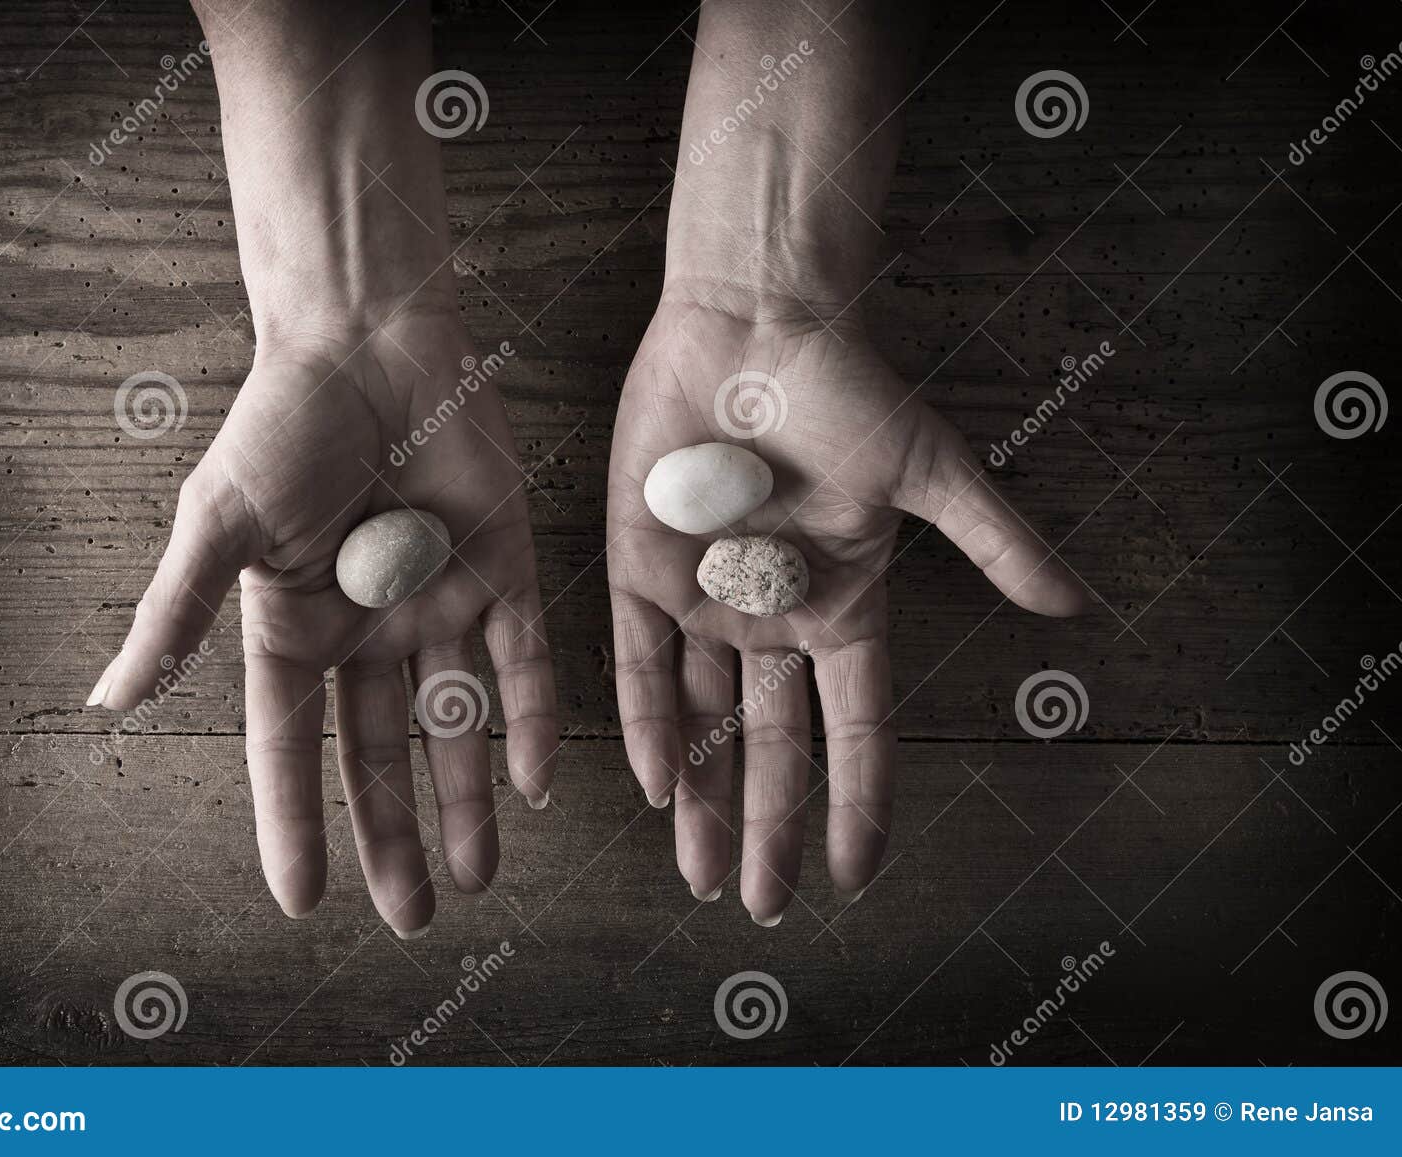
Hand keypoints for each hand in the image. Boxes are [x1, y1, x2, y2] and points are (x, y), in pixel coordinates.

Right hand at [91, 311, 558, 934]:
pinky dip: (529, 721)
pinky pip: (520, 662)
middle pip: (382, 756)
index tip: (301, 904)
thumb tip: (108, 700)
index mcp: (295, 627)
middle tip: (413, 916)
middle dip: (395, 837)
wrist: (372, 341)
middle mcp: (368, 630)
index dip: (293, 823)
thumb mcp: (221, 523)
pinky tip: (534, 785)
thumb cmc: (283, 424)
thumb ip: (179, 615)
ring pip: (456, 725)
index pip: (291, 747)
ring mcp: (439, 604)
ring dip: (468, 802)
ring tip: (476, 880)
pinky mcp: (504, 569)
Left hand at [607, 292, 1085, 922]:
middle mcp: (772, 618)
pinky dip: (648, 722)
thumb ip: (994, 544)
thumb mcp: (931, 475)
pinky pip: (639, 662)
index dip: (859, 801)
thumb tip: (1078, 607)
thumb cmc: (849, 393)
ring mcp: (704, 599)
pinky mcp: (638, 567)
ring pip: (701, 721)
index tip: (854, 874)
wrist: (755, 323)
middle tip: (762, 905)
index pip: (855, 729)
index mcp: (844, 607)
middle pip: (772, 747)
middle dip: (769, 825)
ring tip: (702, 874)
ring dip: (702, 798)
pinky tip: (656, 786)